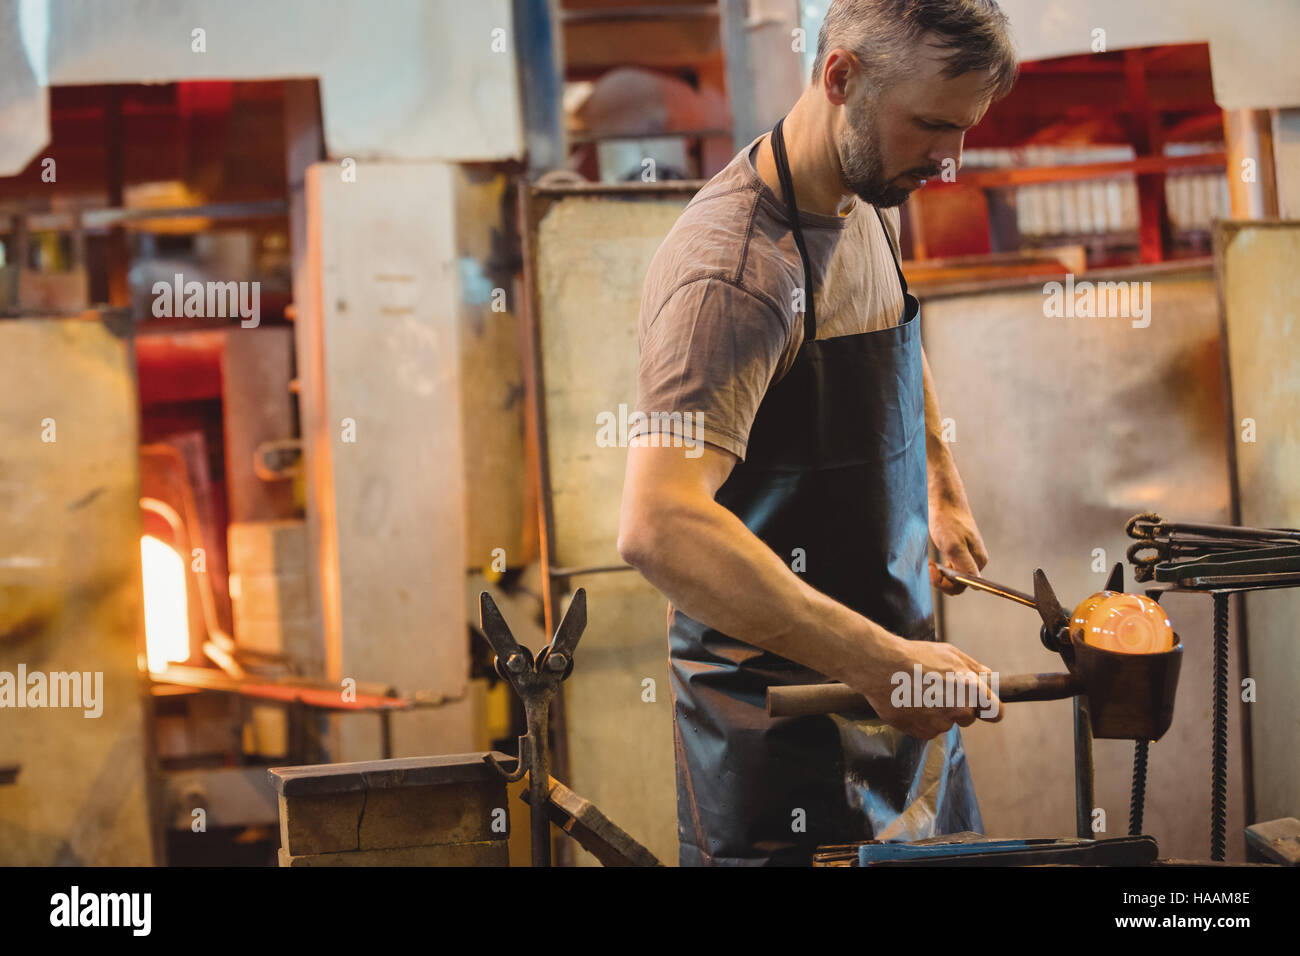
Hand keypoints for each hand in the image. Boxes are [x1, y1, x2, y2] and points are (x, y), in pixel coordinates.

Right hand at [849, 635, 1002, 739]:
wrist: (881, 666)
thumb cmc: (915, 656)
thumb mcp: (950, 653)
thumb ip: (974, 668)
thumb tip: (987, 678)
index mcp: (972, 690)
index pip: (996, 712)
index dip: (989, 708)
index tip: (983, 706)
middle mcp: (959, 710)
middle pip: (968, 717)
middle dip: (959, 707)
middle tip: (939, 691)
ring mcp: (940, 724)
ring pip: (946, 723)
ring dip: (938, 713)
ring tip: (919, 693)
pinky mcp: (921, 732)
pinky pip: (928, 729)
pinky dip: (922, 719)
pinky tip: (910, 702)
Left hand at [930, 497, 988, 594]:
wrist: (944, 500)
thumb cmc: (948, 521)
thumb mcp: (954, 546)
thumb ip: (965, 566)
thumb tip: (975, 585)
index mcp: (978, 561)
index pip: (963, 586)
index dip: (945, 583)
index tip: (932, 571)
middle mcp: (974, 561)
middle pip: (956, 583)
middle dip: (939, 579)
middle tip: (928, 566)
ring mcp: (966, 556)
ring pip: (950, 576)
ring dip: (937, 574)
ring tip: (928, 564)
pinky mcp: (956, 551)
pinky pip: (947, 569)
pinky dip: (937, 568)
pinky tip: (930, 562)